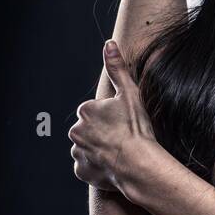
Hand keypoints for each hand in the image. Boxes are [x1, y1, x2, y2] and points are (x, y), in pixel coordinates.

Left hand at [69, 40, 158, 195]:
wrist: (138, 164)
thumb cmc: (136, 128)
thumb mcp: (130, 94)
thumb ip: (117, 68)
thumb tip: (108, 44)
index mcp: (86, 110)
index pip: (97, 111)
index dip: (114, 117)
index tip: (126, 123)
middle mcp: (76, 130)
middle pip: (91, 129)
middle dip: (104, 133)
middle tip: (124, 138)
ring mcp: (78, 152)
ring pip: (88, 147)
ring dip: (100, 149)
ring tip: (121, 153)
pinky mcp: (81, 170)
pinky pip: (88, 166)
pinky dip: (98, 166)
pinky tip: (113, 165)